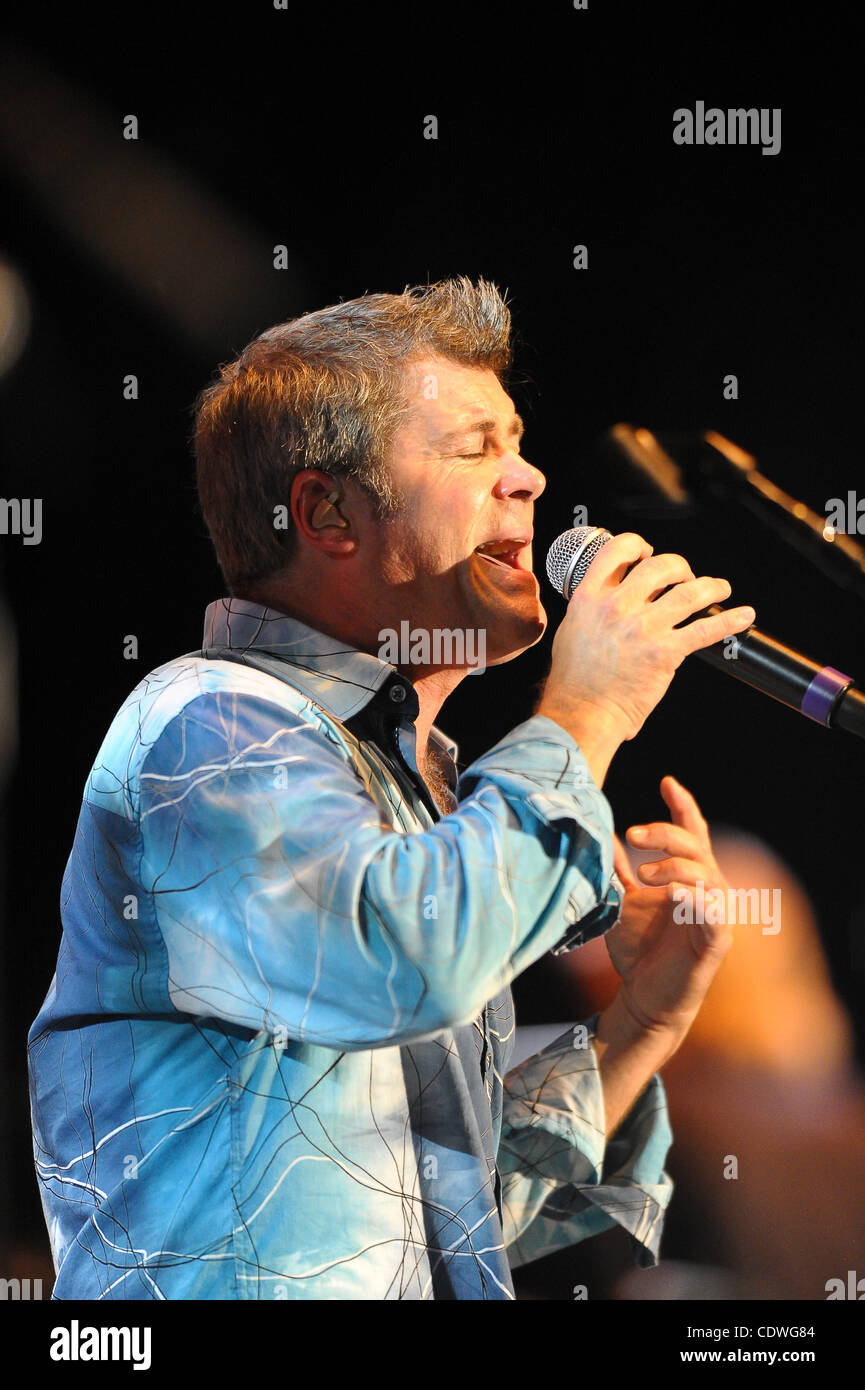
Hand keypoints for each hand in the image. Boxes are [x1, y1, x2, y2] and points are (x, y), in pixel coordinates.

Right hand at [538, 531, 755, 743]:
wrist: (583, 711)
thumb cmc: (574, 680)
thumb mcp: (571, 629)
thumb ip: (591, 608)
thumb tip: (609, 596)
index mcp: (590, 597)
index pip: (617, 551)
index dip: (638, 545)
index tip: (647, 551)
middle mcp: (617, 607)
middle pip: (660, 566)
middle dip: (680, 567)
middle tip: (686, 577)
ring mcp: (644, 628)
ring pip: (689, 592)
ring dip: (711, 586)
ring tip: (720, 589)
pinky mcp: (666, 651)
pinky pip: (705, 629)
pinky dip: (729, 620)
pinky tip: (744, 616)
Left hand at [603, 775, 732, 1039]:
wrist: (642, 996)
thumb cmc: (637, 947)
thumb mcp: (619, 901)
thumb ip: (616, 870)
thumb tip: (598, 834)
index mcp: (688, 875)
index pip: (692, 831)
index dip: (683, 804)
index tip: (666, 782)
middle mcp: (708, 888)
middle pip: (696, 845)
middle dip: (665, 833)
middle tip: (632, 835)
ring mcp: (716, 913)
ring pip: (706, 873)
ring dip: (674, 866)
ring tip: (644, 875)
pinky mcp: (716, 941)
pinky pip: (713, 912)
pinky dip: (695, 898)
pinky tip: (673, 894)